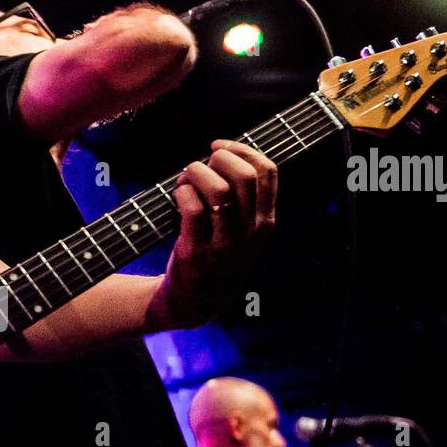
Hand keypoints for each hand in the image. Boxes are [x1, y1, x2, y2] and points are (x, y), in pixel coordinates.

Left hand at [145, 138, 276, 330]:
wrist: (197, 300)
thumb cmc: (218, 254)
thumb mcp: (244, 231)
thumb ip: (244, 199)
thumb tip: (224, 153)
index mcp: (265, 222)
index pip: (268, 172)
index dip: (242, 149)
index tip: (218, 147)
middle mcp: (249, 232)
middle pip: (244, 176)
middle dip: (219, 158)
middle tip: (202, 164)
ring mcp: (224, 244)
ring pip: (218, 190)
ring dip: (197, 174)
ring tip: (186, 179)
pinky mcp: (197, 252)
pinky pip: (193, 209)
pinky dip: (183, 193)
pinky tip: (178, 195)